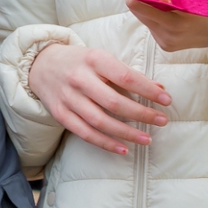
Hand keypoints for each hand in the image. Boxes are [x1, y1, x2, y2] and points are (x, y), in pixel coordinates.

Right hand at [26, 43, 170, 155]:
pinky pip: (85, 133)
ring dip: (126, 133)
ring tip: (147, 139)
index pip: (125, 77)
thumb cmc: (80, 61)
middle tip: (162, 121)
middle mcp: (79, 79)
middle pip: (114, 102)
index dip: (148, 90)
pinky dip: (106, 143)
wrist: (41, 64)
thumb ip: (128, 74)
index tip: (166, 100)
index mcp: (94, 59)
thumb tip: (160, 89)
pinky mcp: (60, 114)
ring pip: (100, 121)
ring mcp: (68, 98)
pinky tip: (124, 149)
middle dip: (141, 114)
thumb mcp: (102, 59)